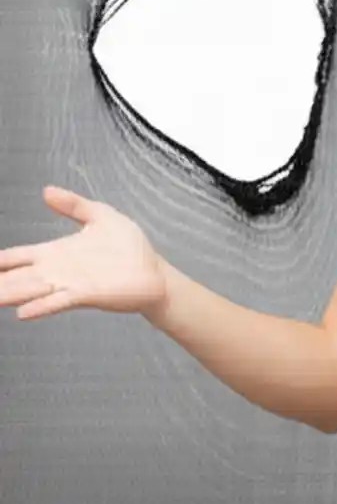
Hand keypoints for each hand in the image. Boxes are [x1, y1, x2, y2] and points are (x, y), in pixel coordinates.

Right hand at [0, 186, 166, 320]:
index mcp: (55, 253)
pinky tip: (22, 312)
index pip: (17, 257)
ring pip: (30, 290)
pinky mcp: (86, 295)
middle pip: (15, 276)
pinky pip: (59, 301)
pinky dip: (41, 306)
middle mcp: (56, 271)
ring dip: (9, 294)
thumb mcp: (101, 216)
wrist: (155, 272)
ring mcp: (69, 284)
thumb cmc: (129, 248)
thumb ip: (74, 205)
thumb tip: (46, 190)